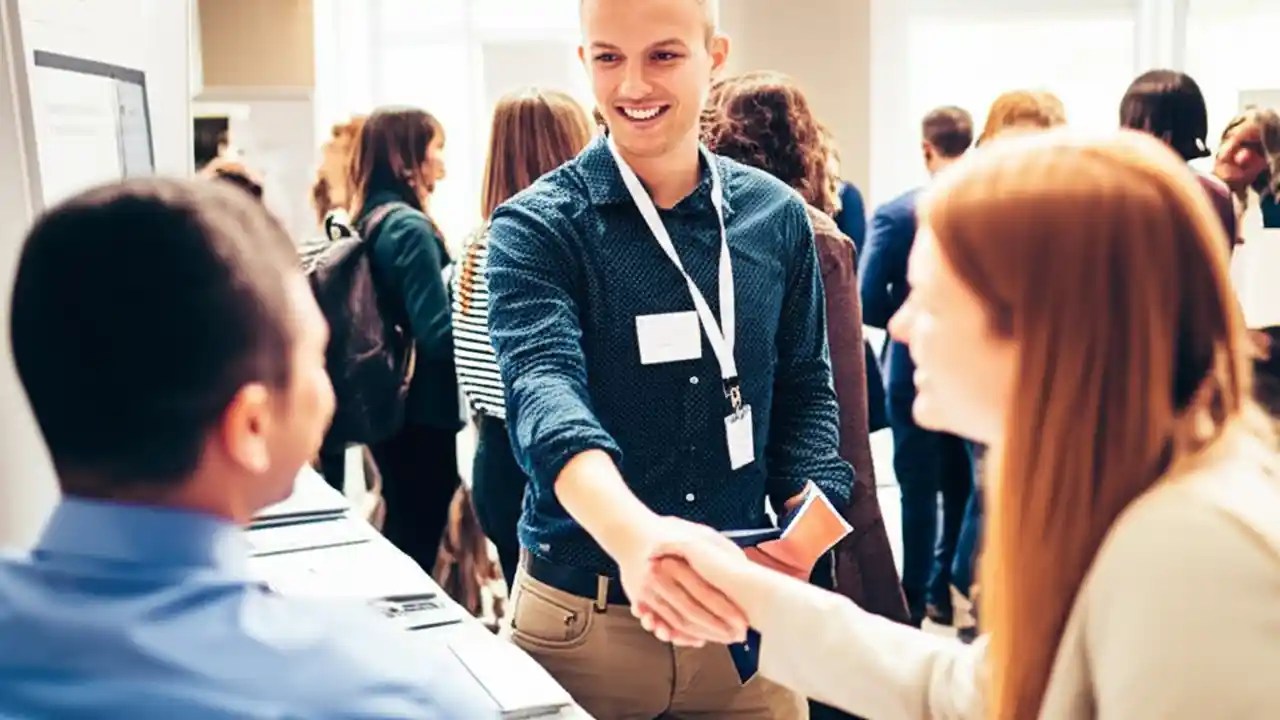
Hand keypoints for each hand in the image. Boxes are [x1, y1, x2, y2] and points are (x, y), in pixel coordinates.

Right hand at [615, 517, 747, 647]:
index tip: (742, 621)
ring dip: (701, 635)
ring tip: (722, 639)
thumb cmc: (667, 533)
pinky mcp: (639, 602)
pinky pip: (662, 624)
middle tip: (737, 636)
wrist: (628, 534)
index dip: (724, 610)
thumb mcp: (697, 532)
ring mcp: (646, 592)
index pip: (703, 591)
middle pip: (690, 611)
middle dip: (716, 628)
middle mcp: (658, 578)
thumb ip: (719, 547)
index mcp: (673, 560)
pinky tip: (697, 639)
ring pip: (676, 623)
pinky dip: (680, 635)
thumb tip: (743, 564)